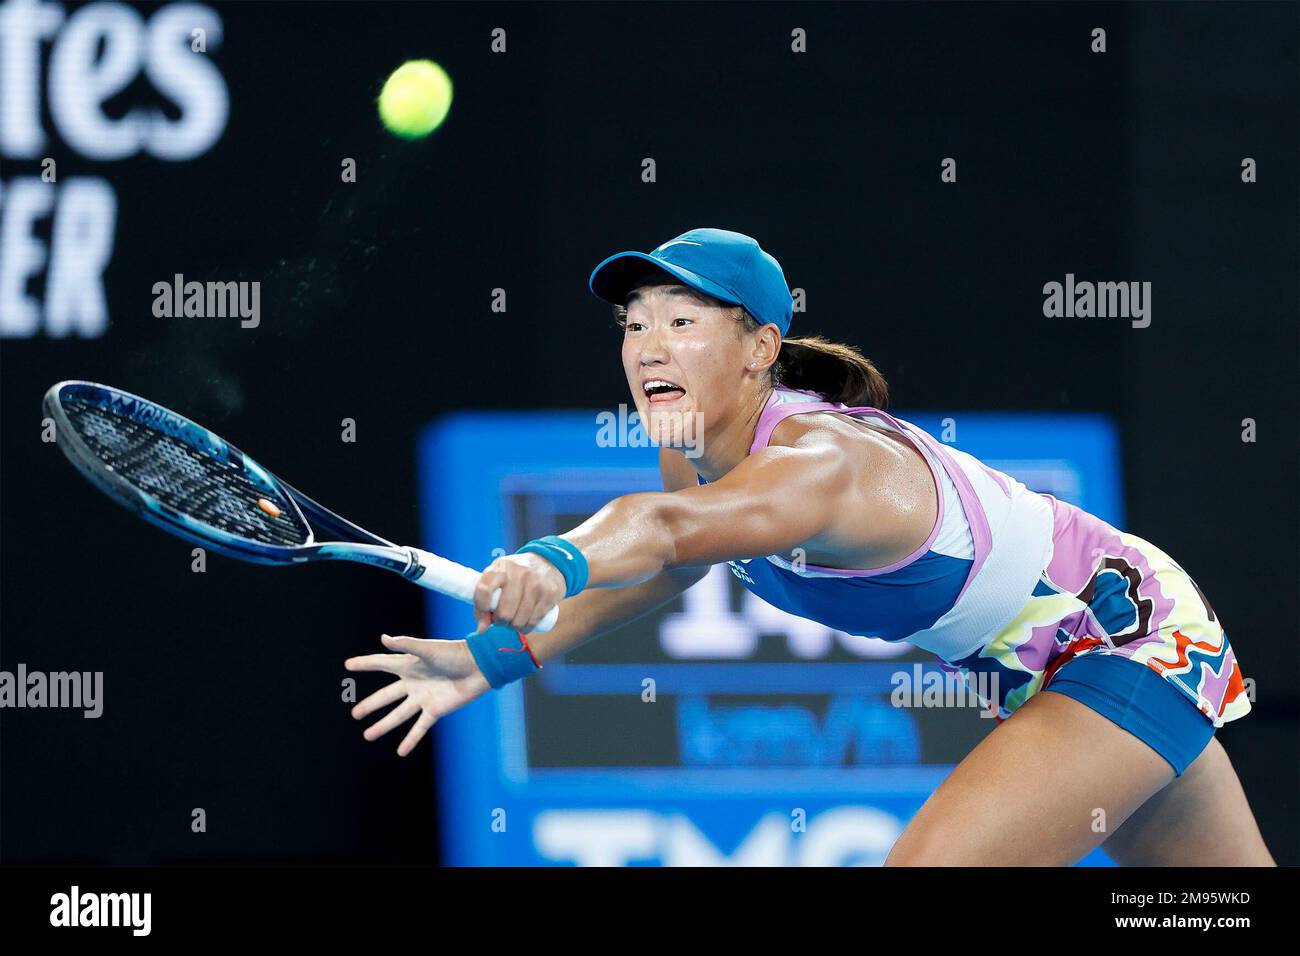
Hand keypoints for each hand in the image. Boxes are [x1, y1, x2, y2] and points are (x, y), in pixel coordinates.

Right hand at [344, 634, 490, 756]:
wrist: (479, 667)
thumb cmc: (455, 653)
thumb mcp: (428, 648)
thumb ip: (406, 645)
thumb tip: (383, 639)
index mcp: (409, 665)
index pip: (382, 664)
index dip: (366, 664)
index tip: (348, 665)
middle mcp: (413, 683)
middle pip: (386, 696)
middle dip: (370, 705)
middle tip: (354, 714)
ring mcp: (423, 698)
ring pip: (398, 715)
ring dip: (383, 725)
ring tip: (367, 735)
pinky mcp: (436, 710)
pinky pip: (420, 727)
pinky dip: (410, 739)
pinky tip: (400, 752)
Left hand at [473, 552, 565, 633]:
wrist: (547, 562)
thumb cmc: (515, 574)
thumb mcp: (497, 577)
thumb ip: (483, 599)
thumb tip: (481, 629)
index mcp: (501, 567)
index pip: (484, 590)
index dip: (481, 608)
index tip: (485, 614)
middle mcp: (519, 573)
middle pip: (504, 613)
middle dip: (500, 622)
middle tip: (502, 618)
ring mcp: (536, 583)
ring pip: (519, 621)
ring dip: (513, 626)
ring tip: (513, 620)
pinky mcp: (550, 594)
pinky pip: (533, 621)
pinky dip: (526, 628)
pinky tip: (524, 624)